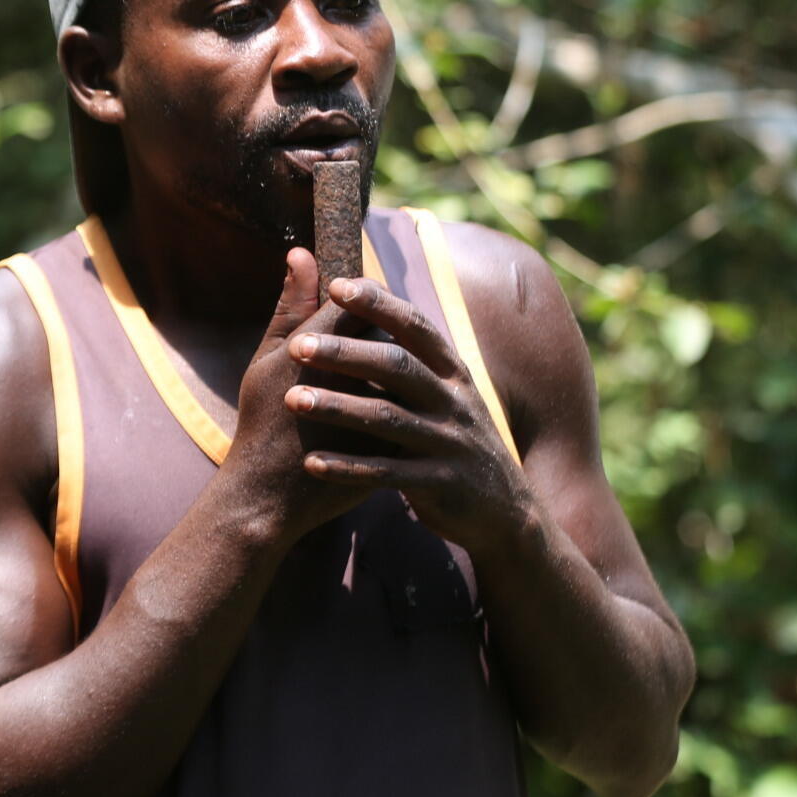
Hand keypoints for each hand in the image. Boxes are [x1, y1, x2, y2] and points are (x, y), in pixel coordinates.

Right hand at [226, 250, 381, 539]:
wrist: (269, 495)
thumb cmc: (261, 422)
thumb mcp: (267, 359)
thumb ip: (290, 305)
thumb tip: (302, 252)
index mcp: (316, 347)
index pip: (356, 302)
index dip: (357, 299)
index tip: (351, 302)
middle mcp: (351, 375)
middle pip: (385, 334)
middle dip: (377, 334)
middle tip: (362, 342)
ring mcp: (375, 411)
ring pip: (404, 372)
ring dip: (393, 371)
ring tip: (373, 380)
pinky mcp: (393, 442)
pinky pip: (412, 410)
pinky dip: (405, 403)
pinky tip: (394, 407)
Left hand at [283, 276, 535, 556]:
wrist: (505, 511)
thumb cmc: (454, 442)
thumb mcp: (443, 397)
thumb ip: (408, 361)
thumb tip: (369, 311)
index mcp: (452, 373)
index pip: (415, 327)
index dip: (379, 304)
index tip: (337, 285)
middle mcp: (454, 401)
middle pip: (397, 366)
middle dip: (345, 353)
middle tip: (296, 346)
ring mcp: (450, 443)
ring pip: (388, 418)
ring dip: (337, 408)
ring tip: (291, 401)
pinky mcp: (441, 484)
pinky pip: (388, 473)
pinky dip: (349, 467)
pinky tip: (311, 463)